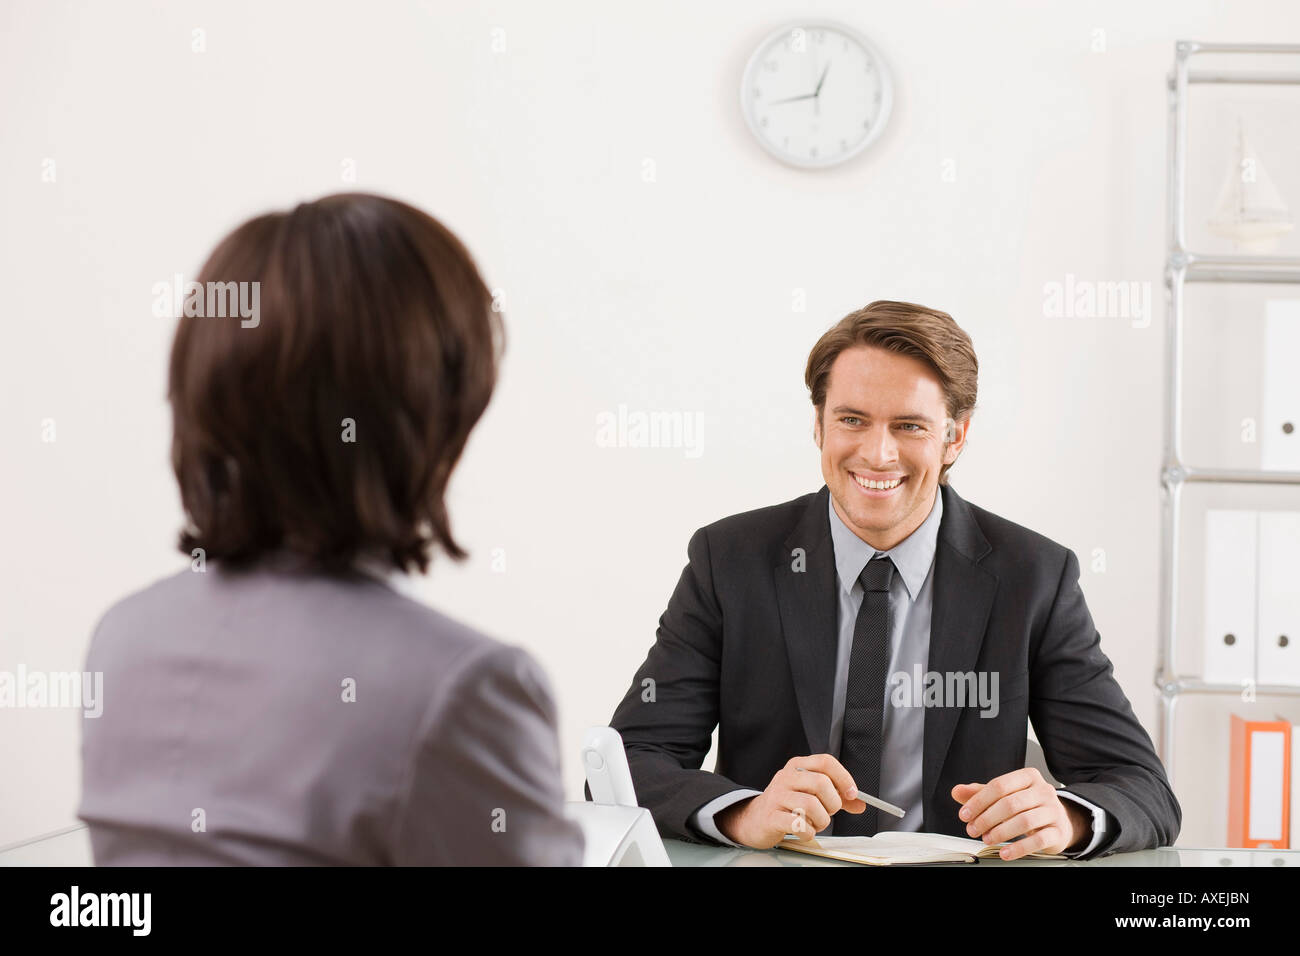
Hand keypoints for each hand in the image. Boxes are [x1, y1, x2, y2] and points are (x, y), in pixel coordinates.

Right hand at [716, 754, 867, 848]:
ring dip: (821, 820)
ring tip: (815, 823)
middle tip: (829, 812)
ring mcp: (777, 796)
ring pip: (811, 805)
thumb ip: (836, 796)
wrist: (755, 819)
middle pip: (821, 783)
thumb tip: (860, 803)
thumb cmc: (786, 805)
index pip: (826, 762)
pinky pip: (799, 824)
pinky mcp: (771, 816)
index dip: (843, 778)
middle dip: (833, 804)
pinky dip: (808, 832)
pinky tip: (804, 831)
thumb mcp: (810, 793)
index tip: (852, 794)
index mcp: (798, 767)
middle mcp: (786, 777)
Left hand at [950, 768, 1089, 859]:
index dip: (978, 801)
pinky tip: (1005, 853)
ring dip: (1000, 832)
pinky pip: (1038, 840)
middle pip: (1010, 803)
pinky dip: (1019, 848)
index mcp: (1028, 776)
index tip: (964, 814)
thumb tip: (957, 791)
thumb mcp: (1004, 796)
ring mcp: (1054, 811)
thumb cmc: (1027, 806)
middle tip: (973, 830)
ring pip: (1024, 821)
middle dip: (986, 818)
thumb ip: (980, 793)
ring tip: (987, 839)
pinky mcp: (1058, 832)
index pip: (999, 786)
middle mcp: (1044, 791)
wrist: (1059, 822)